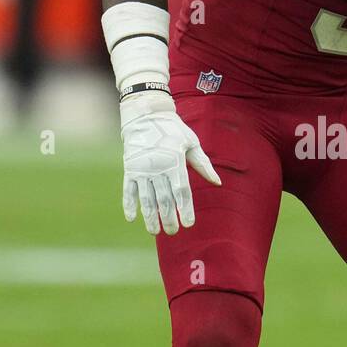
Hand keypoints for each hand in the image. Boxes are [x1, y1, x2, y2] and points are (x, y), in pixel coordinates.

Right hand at [119, 91, 219, 235]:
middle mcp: (158, 167)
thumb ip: (203, 164)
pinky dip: (129, 205)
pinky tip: (132, 219)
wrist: (145, 114)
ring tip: (155, 232)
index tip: (189, 224)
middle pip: (165, 199)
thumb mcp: (192, 143)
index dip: (186, 209)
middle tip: (174, 232)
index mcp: (175, 162)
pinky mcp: (130, 169)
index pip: (182, 191)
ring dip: (150, 217)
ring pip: (147, 199)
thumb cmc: (173, 130)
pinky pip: (128, 190)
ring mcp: (142, 169)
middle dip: (169, 218)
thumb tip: (218, 183)